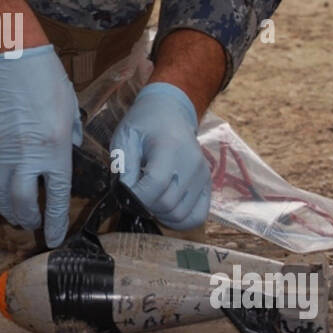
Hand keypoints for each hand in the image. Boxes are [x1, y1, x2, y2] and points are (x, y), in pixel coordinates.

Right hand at [0, 44, 81, 246]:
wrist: (10, 56)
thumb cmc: (45, 78)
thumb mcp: (69, 108)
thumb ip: (70, 134)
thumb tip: (70, 147)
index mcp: (54, 149)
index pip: (54, 198)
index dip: (54, 223)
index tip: (53, 239)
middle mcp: (25, 155)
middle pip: (21, 203)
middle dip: (27, 219)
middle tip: (32, 223)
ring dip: (7, 208)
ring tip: (14, 213)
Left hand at [111, 82, 210, 229]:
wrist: (170, 112)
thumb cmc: (144, 124)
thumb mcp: (126, 137)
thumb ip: (124, 166)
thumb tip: (126, 194)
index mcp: (170, 147)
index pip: (155, 185)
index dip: (136, 197)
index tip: (124, 193)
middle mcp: (192, 163)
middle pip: (168, 204)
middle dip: (146, 206)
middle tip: (135, 194)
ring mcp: (203, 175)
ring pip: (181, 215)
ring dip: (161, 214)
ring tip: (150, 198)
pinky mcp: (208, 184)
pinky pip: (198, 216)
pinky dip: (180, 220)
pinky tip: (165, 209)